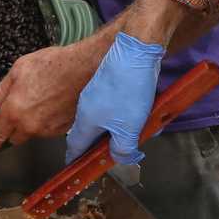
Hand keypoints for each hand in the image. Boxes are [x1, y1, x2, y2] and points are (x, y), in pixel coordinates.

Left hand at [0, 39, 107, 148]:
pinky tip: (53, 105)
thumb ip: (1, 90)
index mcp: (13, 111)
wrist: (82, 68)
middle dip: (14, 129)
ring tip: (41, 102)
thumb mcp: (18, 69)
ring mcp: (47, 129)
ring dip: (33, 124)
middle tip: (18, 112)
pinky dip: (48, 122)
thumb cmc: (52, 65)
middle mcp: (29, 125)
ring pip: (34, 134)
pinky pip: (50, 131)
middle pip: (16, 139)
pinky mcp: (63, 128)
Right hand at [64, 32, 163, 163]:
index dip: (76, 160)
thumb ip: (122, 149)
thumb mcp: (128, 129)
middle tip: (117, 152)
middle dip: (104, 145)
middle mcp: (87, 107)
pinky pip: (116, 105)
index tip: (77, 168)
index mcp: (85, 121)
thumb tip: (120, 158)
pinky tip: (144, 112)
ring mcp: (97, 93)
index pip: (75, 146)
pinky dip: (127, 113)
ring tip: (138, 131)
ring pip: (105, 118)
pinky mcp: (110, 82)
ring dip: (119, 128)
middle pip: (90, 133)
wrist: (136, 49)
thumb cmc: (128, 90)